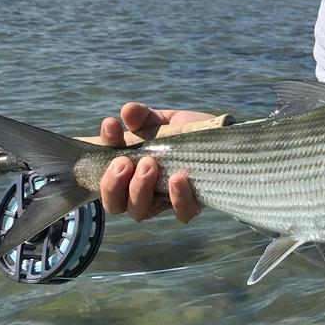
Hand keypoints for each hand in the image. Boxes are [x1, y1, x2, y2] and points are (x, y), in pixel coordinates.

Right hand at [99, 103, 204, 222]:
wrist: (223, 137)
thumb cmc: (185, 132)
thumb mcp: (162, 121)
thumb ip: (143, 117)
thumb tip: (127, 111)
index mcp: (128, 171)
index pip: (102, 171)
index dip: (101, 152)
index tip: (111, 126)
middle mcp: (141, 191)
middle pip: (115, 203)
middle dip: (112, 183)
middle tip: (124, 162)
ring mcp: (164, 201)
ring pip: (140, 211)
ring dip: (139, 190)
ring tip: (149, 165)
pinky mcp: (192, 204)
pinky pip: (181, 213)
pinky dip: (177, 198)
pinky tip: (178, 178)